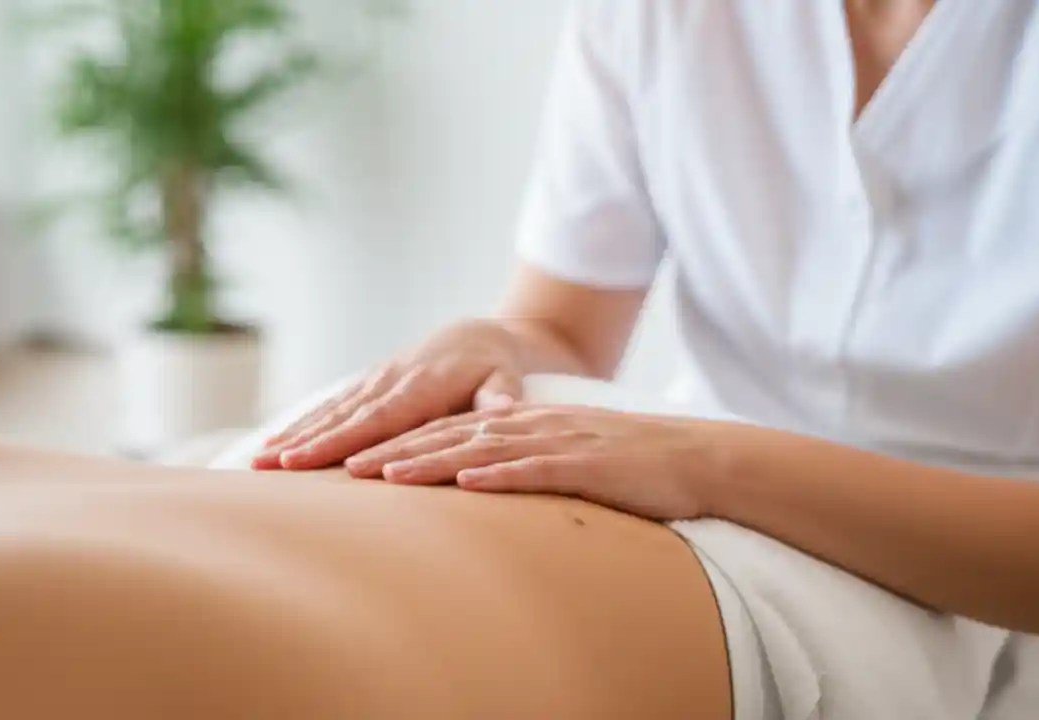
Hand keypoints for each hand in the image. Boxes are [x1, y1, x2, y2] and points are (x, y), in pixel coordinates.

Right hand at [253, 320, 527, 470]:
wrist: (476, 337)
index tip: (323, 462)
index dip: (351, 440)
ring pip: (328, 412)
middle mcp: (390, 381)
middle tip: (270, 467)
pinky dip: (298, 426)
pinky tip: (270, 447)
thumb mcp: (507, 379)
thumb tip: (504, 408)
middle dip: (307, 443)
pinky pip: (328, 408)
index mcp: (424, 386)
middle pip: (345, 417)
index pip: (383, 418)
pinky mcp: (364, 386)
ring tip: (257, 462)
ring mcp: (373, 382)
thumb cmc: (495, 369)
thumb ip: (502, 394)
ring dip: (293, 436)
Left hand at [342, 404, 722, 520]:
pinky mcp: (586, 464)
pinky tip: (468, 482)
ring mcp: (558, 442)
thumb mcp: (566, 458)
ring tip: (384, 475)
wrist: (693, 458)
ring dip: (430, 462)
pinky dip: (500, 474)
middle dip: (395, 451)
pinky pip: (536, 468)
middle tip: (345, 469)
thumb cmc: (630, 465)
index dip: (400, 444)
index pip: (451, 433)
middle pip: (452, 436)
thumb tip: (475, 481)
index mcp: (524, 424)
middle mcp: (532, 426)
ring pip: (482, 449)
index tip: (353, 462)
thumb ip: (522, 462)